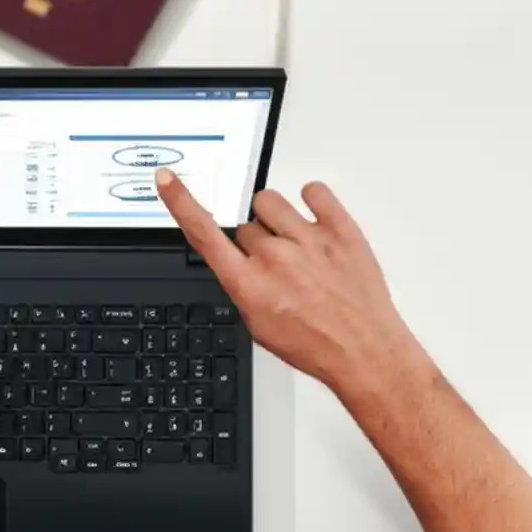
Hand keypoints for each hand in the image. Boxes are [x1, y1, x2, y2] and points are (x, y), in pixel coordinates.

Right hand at [154, 168, 423, 391]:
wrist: (364, 352)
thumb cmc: (314, 343)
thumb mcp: (258, 324)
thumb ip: (243, 284)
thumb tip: (239, 258)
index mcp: (248, 283)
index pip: (203, 233)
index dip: (180, 202)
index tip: (166, 180)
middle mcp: (275, 258)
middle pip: (244, 224)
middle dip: (256, 241)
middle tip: (280, 265)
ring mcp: (309, 240)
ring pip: (271, 202)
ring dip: (278, 219)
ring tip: (298, 246)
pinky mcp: (341, 229)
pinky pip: (314, 191)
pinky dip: (312, 202)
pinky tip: (316, 224)